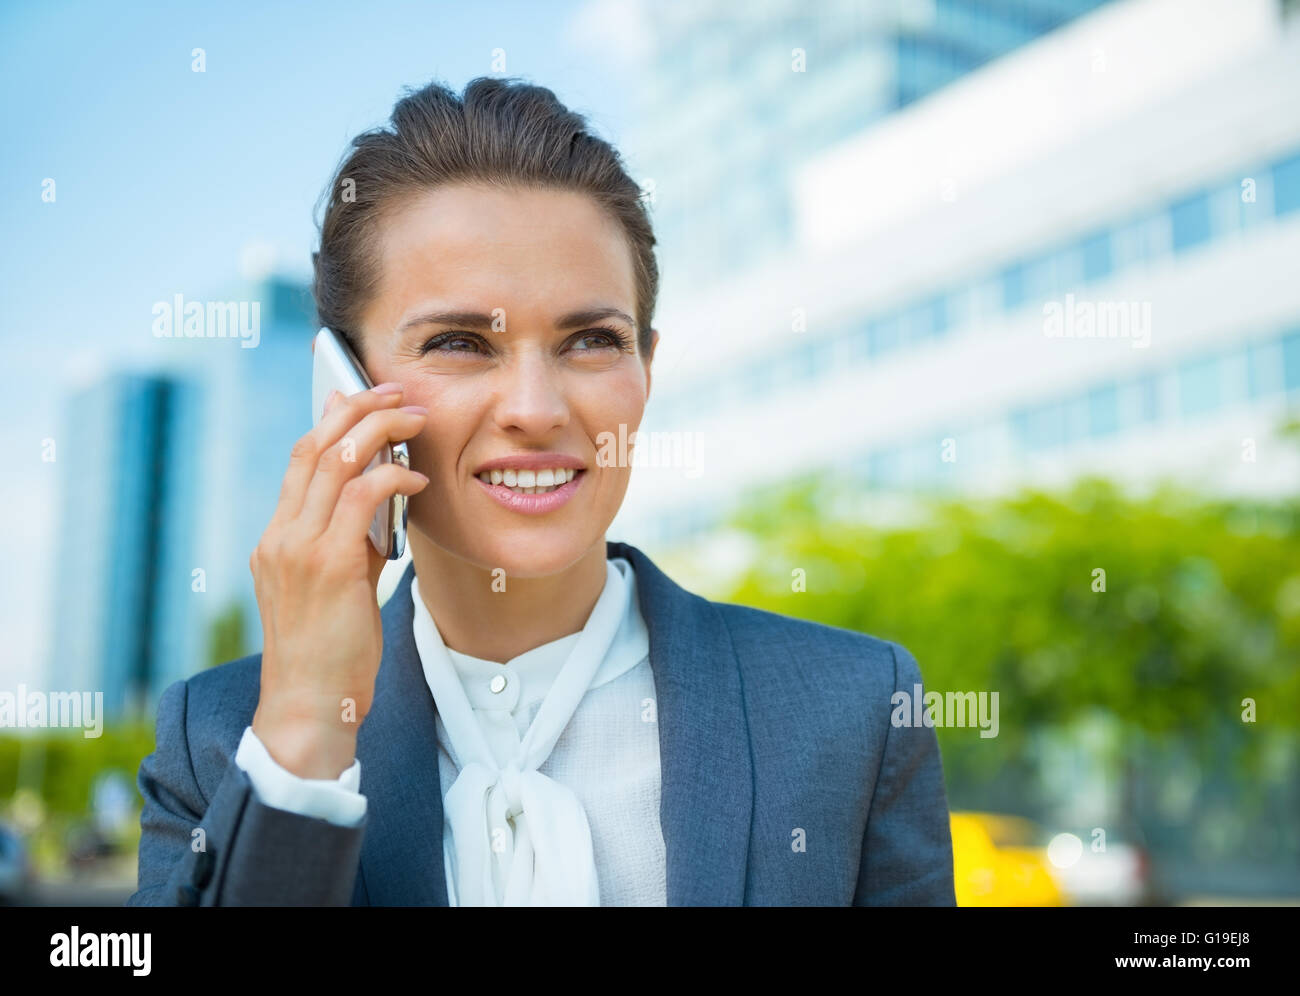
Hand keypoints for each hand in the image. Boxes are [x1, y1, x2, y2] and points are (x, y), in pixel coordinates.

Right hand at [249, 382, 428, 778]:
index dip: (333, 419)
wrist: (312, 705)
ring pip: (336, 459)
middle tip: (397, 392)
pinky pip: (362, 496)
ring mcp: (298, 548)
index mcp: (276, 538)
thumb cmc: (330, 652)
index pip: (301, 459)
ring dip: (380, 429)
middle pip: (315, 445)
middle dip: (358, 407)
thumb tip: (382, 502)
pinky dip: (392, 478)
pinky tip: (417, 481)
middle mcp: (280, 535)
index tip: (362, 395)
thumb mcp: (334, 587)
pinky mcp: (327, 565)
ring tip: (415, 419)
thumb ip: (348, 542)